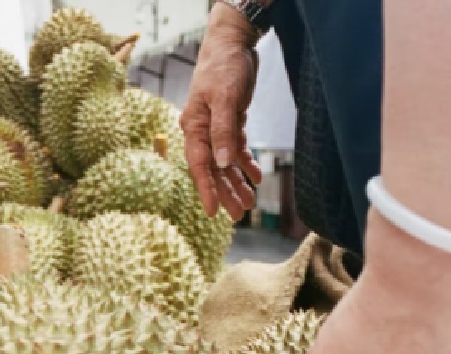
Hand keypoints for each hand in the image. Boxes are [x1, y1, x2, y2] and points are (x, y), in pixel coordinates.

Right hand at [180, 3, 263, 220]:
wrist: (232, 41)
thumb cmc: (224, 66)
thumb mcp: (226, 98)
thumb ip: (224, 131)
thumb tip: (222, 163)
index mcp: (194, 127)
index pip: (199, 165)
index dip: (207, 190)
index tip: (213, 213)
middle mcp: (202, 130)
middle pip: (213, 169)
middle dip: (225, 191)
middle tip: (237, 215)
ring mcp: (216, 126)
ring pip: (225, 162)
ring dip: (236, 181)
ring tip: (249, 202)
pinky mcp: (230, 120)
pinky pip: (236, 148)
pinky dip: (245, 162)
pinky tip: (255, 176)